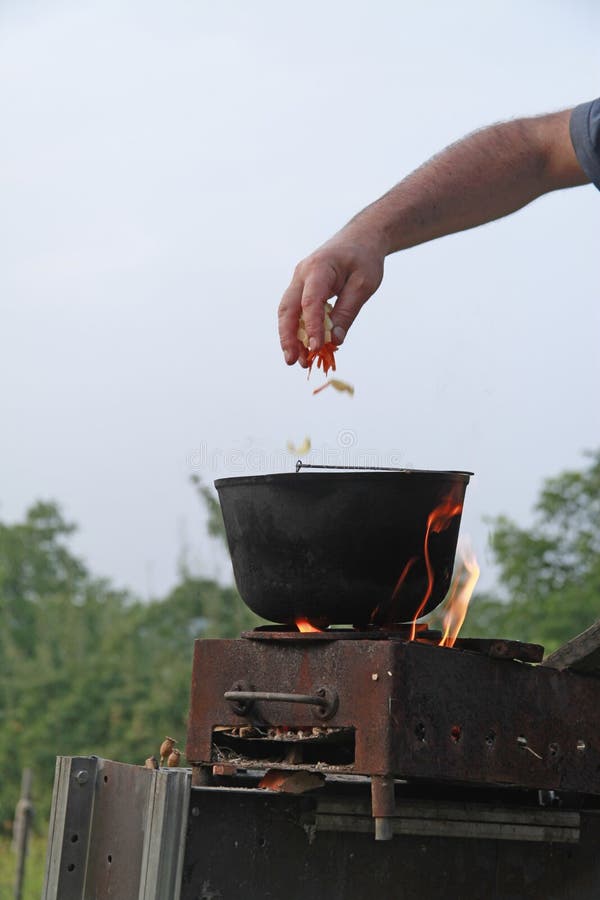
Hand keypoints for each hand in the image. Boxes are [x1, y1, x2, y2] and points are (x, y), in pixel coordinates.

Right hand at [278, 229, 384, 365]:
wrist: (360, 238)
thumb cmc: (365, 259)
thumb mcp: (364, 285)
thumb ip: (348, 312)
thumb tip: (335, 341)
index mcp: (319, 268)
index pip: (311, 302)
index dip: (312, 327)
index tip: (317, 348)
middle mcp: (302, 274)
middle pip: (287, 309)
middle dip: (288, 337)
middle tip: (293, 362)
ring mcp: (299, 281)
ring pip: (287, 313)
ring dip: (290, 338)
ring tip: (299, 361)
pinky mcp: (302, 289)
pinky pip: (295, 312)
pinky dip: (298, 330)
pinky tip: (305, 348)